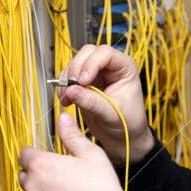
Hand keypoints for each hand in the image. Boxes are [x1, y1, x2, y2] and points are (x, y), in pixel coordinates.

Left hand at [18, 113, 123, 190]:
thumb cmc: (98, 188)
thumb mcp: (89, 153)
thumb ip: (71, 135)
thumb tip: (63, 118)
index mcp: (41, 164)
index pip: (25, 153)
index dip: (36, 154)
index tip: (47, 157)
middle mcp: (32, 185)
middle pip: (25, 173)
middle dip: (37, 172)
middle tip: (59, 174)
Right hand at [59, 44, 153, 166]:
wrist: (121, 137)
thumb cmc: (127, 123)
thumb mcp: (112, 113)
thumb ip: (92, 101)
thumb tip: (72, 91)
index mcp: (124, 67)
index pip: (105, 53)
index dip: (91, 64)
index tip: (83, 81)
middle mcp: (109, 66)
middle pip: (87, 53)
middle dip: (76, 69)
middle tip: (72, 88)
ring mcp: (95, 73)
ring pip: (75, 63)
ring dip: (67, 79)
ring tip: (68, 98)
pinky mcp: (82, 83)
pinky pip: (67, 76)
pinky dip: (63, 87)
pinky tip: (66, 100)